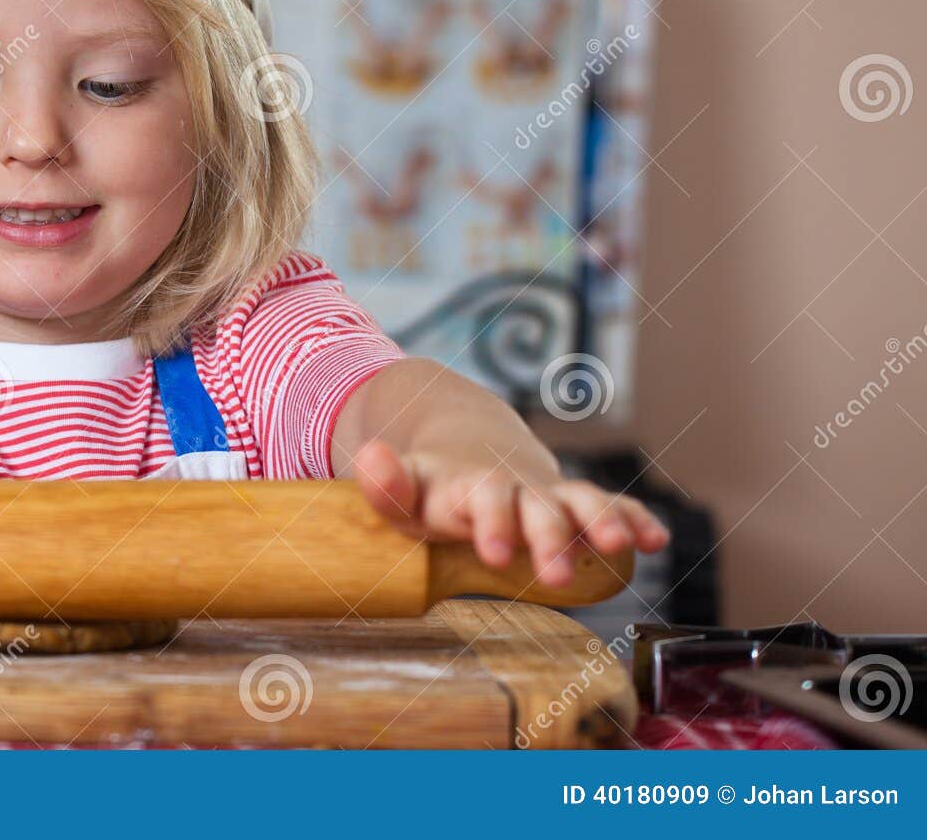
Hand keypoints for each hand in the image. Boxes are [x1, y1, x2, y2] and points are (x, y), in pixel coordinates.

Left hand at [350, 438, 669, 587]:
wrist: (470, 450)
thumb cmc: (433, 491)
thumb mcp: (404, 493)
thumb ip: (386, 485)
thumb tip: (369, 455)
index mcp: (471, 486)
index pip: (483, 498)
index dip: (492, 522)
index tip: (494, 552)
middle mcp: (517, 488)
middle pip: (538, 507)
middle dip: (549, 536)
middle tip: (555, 575)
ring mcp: (549, 495)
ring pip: (580, 502)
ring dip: (600, 520)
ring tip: (615, 543)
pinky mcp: (574, 505)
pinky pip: (610, 507)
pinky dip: (633, 519)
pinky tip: (655, 539)